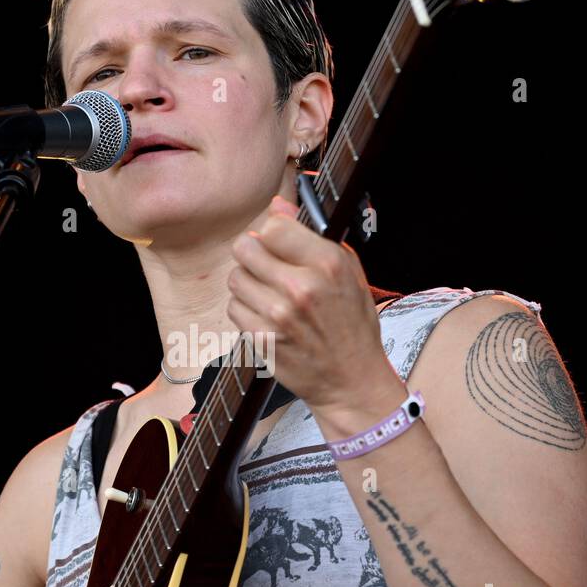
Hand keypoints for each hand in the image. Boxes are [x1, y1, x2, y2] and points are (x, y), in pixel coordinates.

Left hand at [226, 196, 394, 413]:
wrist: (350, 380)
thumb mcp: (348, 273)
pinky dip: (246, 310)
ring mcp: (278, 315)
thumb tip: (278, 205)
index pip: (272, 227)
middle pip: (245, 248)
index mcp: (327, 264)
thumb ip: (312, 236)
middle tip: (267, 268)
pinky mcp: (262, 339)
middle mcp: (301, 287)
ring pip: (236, 278)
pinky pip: (235, 308)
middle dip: (253, 254)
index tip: (277, 244)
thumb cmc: (352, 325)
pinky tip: (267, 317)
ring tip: (270, 295)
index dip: (271, 233)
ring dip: (248, 283)